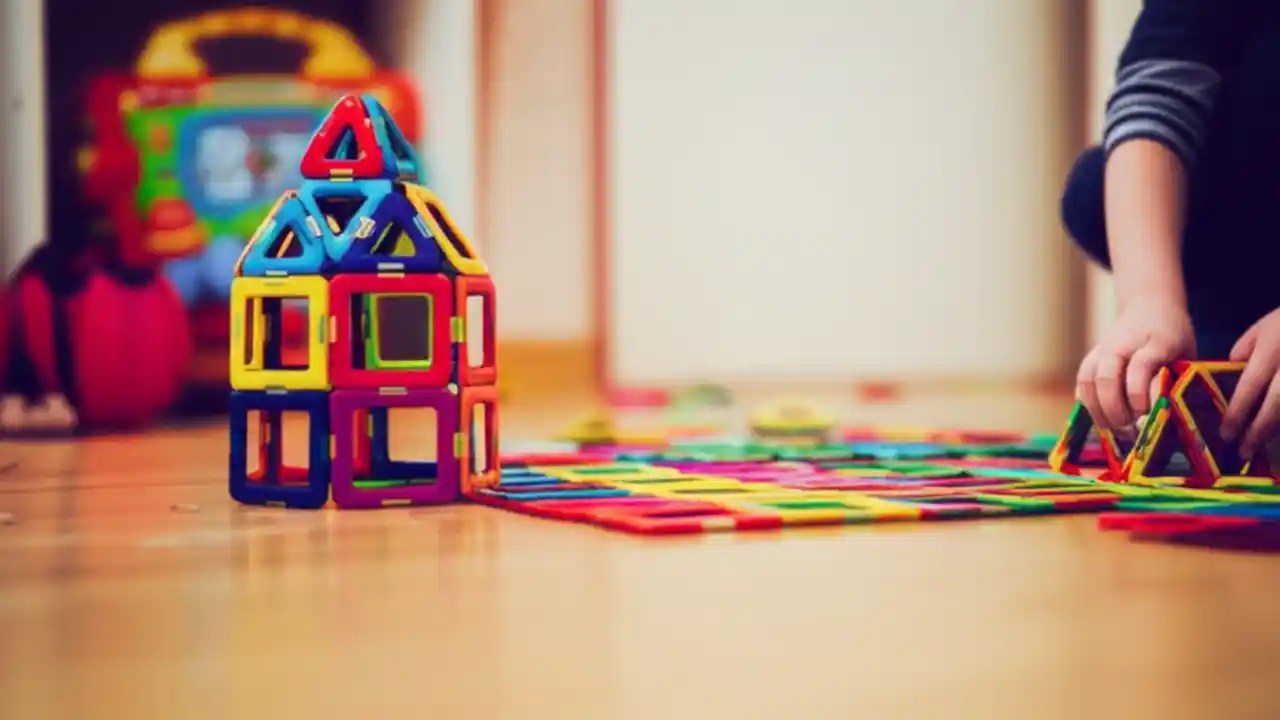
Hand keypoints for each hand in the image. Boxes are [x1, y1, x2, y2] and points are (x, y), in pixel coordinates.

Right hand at [1077, 297, 1195, 429]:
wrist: (1149, 306)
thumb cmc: (1173, 337)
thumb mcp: (1186, 354)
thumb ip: (1176, 380)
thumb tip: (1164, 417)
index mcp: (1157, 341)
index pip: (1141, 366)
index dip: (1141, 395)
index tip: (1147, 415)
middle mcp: (1123, 343)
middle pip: (1107, 377)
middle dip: (1116, 409)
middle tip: (1130, 427)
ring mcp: (1103, 349)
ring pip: (1089, 381)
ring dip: (1099, 410)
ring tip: (1115, 427)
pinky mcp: (1091, 357)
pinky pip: (1082, 383)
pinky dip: (1087, 403)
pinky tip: (1101, 417)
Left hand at [1222, 308, 1279, 458]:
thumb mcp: (1259, 332)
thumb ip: (1242, 355)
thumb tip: (1229, 385)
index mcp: (1271, 350)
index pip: (1251, 385)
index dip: (1238, 411)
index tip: (1226, 434)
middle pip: (1276, 403)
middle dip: (1259, 430)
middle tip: (1244, 451)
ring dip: (1276, 429)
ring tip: (1260, 447)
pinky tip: (1277, 433)